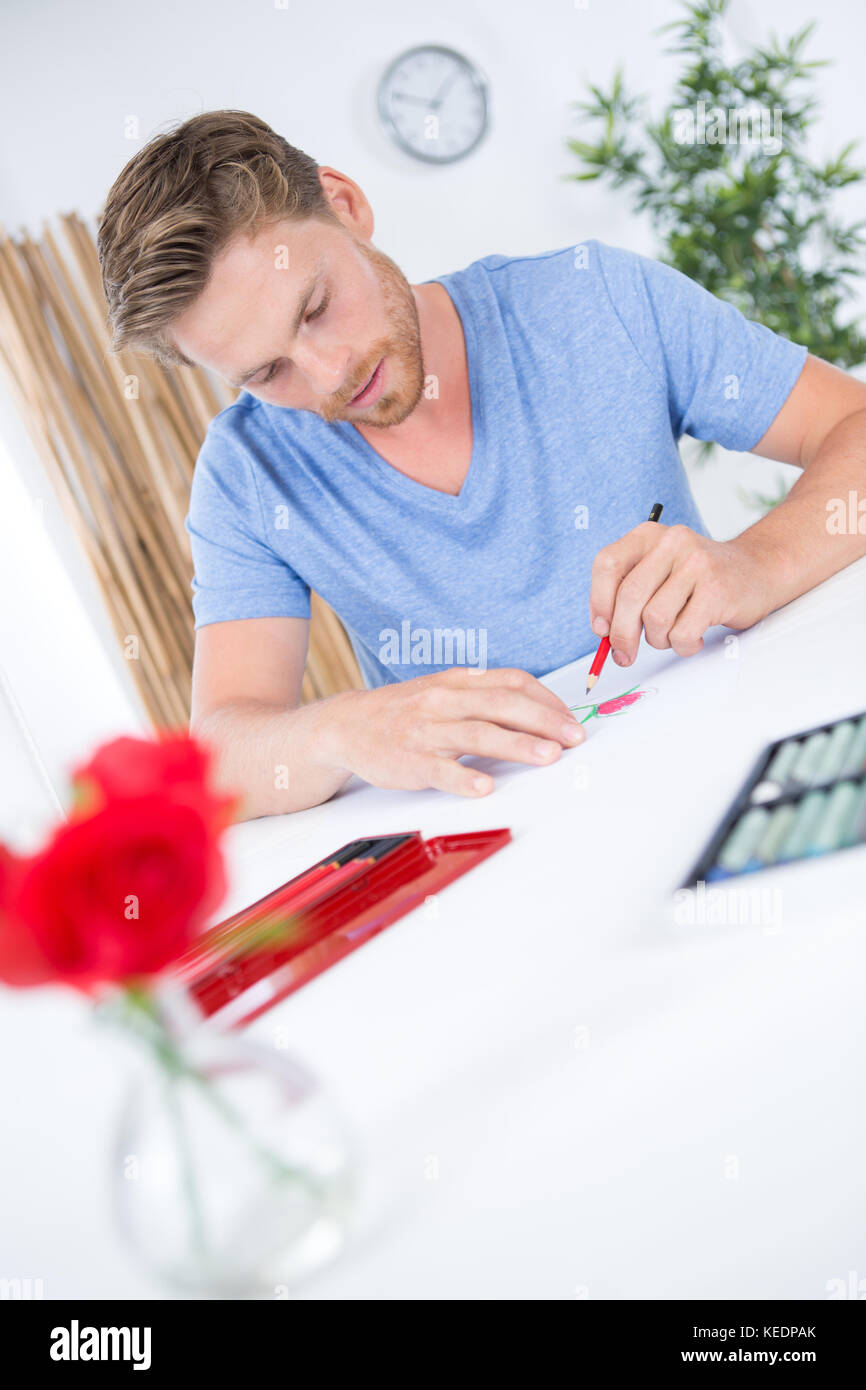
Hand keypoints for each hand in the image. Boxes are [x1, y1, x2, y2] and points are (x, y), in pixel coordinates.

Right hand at [318, 666, 585, 796]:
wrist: (346, 725)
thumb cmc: (405, 712)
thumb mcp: (444, 693)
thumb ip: (484, 698)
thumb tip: (536, 713)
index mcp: (457, 682)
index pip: (511, 682)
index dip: (546, 700)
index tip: (571, 719)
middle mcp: (444, 701)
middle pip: (501, 705)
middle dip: (543, 721)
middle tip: (574, 738)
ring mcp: (426, 731)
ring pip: (477, 734)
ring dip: (516, 745)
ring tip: (547, 757)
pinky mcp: (409, 760)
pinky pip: (440, 769)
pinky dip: (463, 778)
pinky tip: (485, 787)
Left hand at [588, 522, 780, 665]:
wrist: (757, 571)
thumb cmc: (700, 579)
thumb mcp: (659, 571)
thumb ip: (629, 592)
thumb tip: (603, 631)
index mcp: (649, 535)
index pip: (607, 564)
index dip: (598, 602)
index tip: (601, 629)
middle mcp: (672, 542)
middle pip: (629, 596)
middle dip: (622, 635)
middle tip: (623, 654)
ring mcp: (697, 564)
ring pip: (654, 619)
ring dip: (659, 639)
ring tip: (672, 634)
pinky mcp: (717, 590)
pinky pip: (682, 633)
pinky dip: (683, 646)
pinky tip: (693, 637)